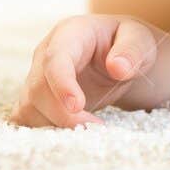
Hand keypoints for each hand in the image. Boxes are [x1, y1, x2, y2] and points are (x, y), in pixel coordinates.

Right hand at [10, 14, 168, 127]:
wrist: (121, 56)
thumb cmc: (129, 43)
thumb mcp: (141, 40)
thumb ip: (132, 50)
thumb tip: (118, 67)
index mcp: (70, 33)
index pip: (55, 59)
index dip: (62, 84)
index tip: (77, 106)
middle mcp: (45, 54)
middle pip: (38, 89)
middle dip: (63, 114)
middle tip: (95, 128)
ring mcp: (37, 78)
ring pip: (29, 108)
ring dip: (55, 126)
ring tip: (90, 132)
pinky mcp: (36, 100)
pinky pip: (28, 120)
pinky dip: (46, 132)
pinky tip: (72, 136)